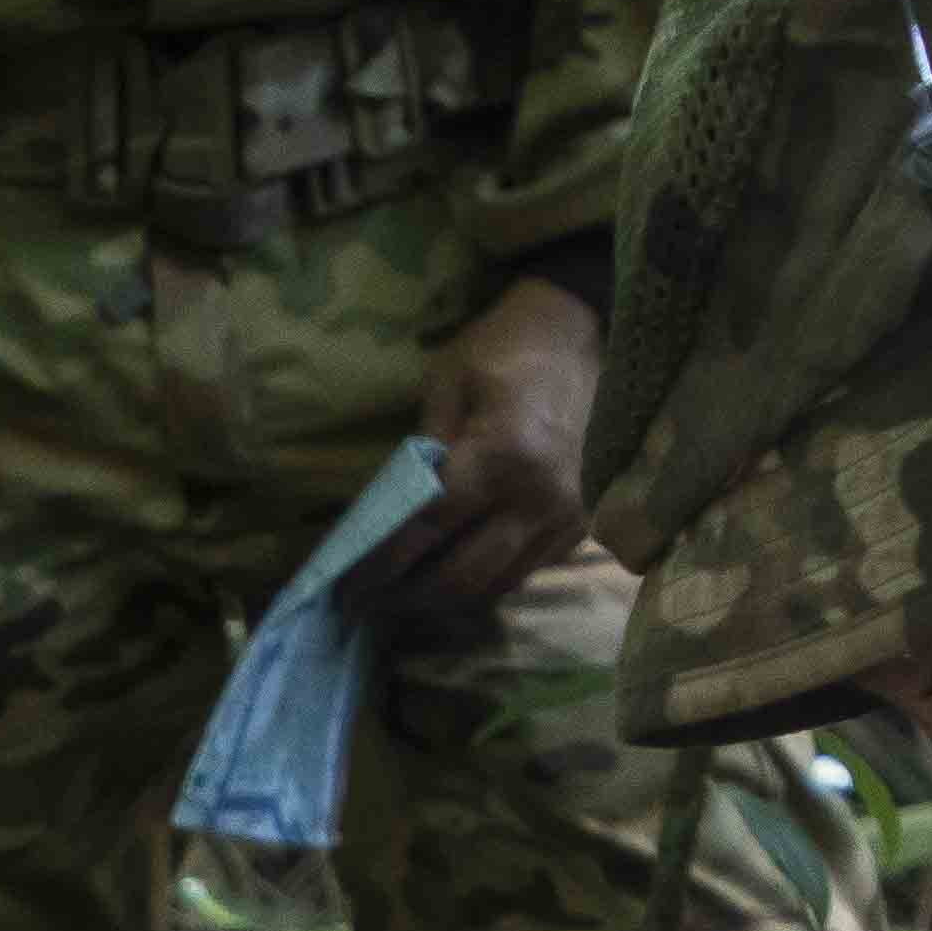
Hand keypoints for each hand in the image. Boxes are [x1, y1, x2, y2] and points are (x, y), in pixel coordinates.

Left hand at [354, 274, 603, 633]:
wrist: (578, 329)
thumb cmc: (505, 346)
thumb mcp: (448, 382)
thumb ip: (423, 451)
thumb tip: (393, 515)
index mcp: (502, 455)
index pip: (429, 528)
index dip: (384, 563)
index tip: (349, 585)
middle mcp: (539, 497)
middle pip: (465, 576)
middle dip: (413, 595)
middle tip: (373, 601)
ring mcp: (567, 515)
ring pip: (499, 584)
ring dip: (450, 598)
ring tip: (408, 596)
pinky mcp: (582, 521)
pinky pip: (528, 570)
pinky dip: (489, 579)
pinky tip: (458, 572)